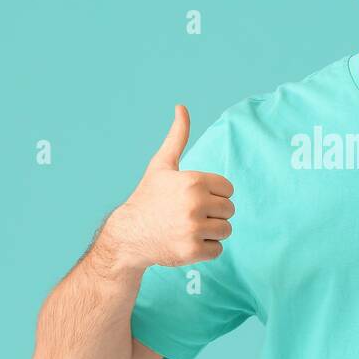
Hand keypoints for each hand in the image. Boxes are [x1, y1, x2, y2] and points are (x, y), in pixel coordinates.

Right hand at [97, 105, 234, 273]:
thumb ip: (177, 137)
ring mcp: (194, 229)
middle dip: (213, 213)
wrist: (128, 235)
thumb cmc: (148, 197)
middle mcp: (195, 204)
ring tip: (187, 228)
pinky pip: (218, 249)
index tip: (192, 197)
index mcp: (193, 181)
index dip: (213, 194)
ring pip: (226, 230)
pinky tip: (185, 242)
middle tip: (188, 215)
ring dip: (211, 231)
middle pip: (229, 210)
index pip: (228, 189)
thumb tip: (181, 106)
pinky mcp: (192, 251)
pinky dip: (205, 249)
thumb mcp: (161, 165)